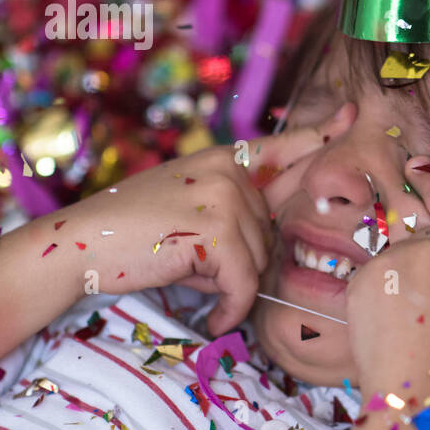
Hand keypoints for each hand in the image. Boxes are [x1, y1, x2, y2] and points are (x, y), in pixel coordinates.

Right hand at [58, 125, 327, 334]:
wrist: (76, 248)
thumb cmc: (128, 236)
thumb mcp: (185, 206)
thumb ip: (231, 208)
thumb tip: (271, 233)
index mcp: (223, 162)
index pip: (282, 148)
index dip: (319, 135)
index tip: (353, 113)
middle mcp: (230, 173)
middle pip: (270, 235)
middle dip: (240, 263)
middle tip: (190, 264)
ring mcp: (224, 198)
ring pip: (259, 262)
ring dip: (228, 285)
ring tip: (184, 277)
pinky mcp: (216, 231)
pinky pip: (245, 285)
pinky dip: (230, 309)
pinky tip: (212, 317)